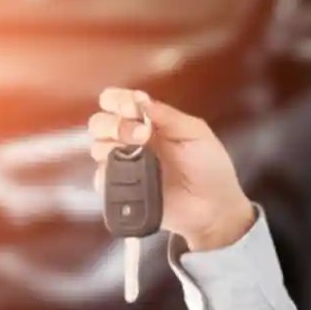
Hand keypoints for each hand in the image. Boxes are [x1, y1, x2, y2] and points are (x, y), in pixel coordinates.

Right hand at [89, 88, 255, 251]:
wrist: (214, 209)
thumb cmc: (210, 167)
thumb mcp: (195, 133)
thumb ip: (167, 116)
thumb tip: (139, 100)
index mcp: (149, 122)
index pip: (118, 102)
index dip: (117, 100)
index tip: (132, 107)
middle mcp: (131, 141)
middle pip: (100, 123)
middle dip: (114, 123)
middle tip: (141, 134)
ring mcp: (125, 166)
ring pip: (97, 148)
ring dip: (111, 146)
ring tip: (137, 154)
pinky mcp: (121, 191)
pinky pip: (101, 179)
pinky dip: (108, 174)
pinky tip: (127, 176)